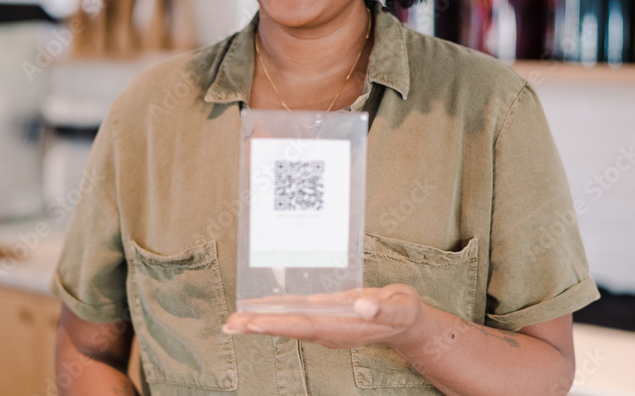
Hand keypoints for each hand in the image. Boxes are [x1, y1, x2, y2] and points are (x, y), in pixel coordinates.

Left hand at [221, 284, 423, 350]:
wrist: (406, 320)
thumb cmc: (403, 312)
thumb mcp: (398, 308)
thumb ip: (381, 309)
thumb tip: (361, 306)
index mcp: (342, 328)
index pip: (305, 327)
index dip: (278, 325)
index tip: (254, 323)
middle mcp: (328, 329)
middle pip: (288, 328)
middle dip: (258, 326)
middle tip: (229, 325)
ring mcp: (324, 324)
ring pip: (287, 322)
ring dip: (260, 322)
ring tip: (233, 321)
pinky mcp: (324, 313)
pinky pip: (295, 313)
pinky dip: (275, 312)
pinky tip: (259, 309)